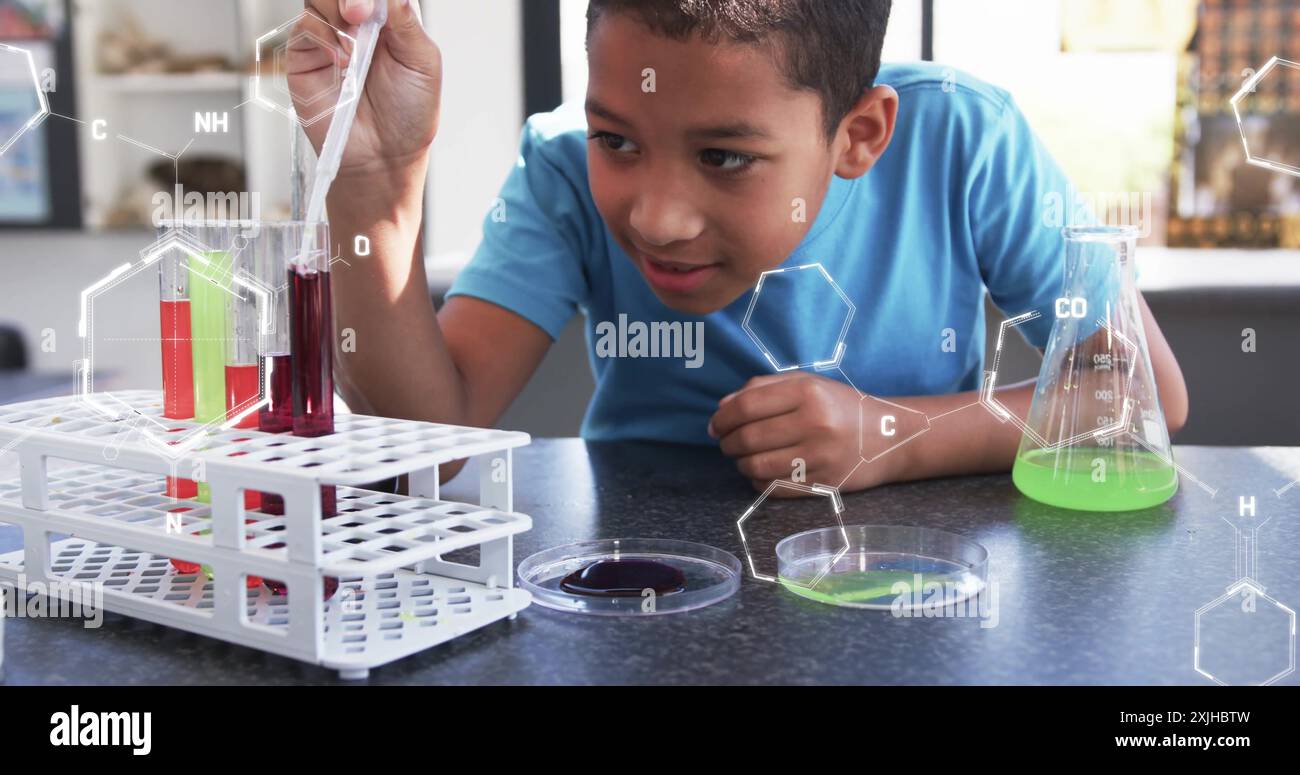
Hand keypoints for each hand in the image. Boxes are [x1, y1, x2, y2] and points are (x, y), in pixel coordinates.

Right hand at [290, 0, 440, 177]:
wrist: (383, 156)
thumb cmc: (408, 115)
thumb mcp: (422, 63)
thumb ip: (407, 21)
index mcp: (388, 19)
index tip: (377, 4)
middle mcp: (356, 23)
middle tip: (361, 14)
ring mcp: (328, 37)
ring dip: (337, 14)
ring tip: (356, 47)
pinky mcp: (305, 56)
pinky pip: (304, 26)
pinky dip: (323, 37)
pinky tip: (342, 61)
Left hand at [709, 373, 898, 494]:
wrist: (891, 436)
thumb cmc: (841, 406)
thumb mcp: (808, 384)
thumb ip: (763, 388)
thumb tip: (722, 408)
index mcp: (808, 393)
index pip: (746, 407)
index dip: (722, 418)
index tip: (715, 425)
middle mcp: (814, 424)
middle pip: (748, 438)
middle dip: (727, 442)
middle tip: (726, 443)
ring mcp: (820, 458)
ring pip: (756, 466)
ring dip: (740, 463)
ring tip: (743, 457)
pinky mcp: (823, 484)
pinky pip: (773, 488)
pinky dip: (757, 481)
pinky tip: (761, 472)